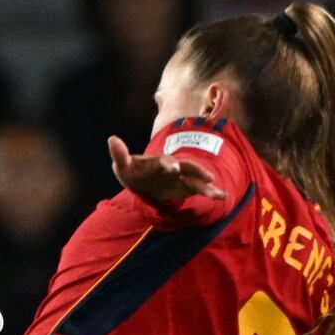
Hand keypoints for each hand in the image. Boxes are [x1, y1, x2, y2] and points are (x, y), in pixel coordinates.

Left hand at [108, 135, 226, 206]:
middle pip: (187, 167)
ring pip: (197, 179)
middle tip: (207, 177)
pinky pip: (201, 189)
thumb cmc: (133, 172)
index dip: (167, 164)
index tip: (171, 167)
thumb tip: (112, 138)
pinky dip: (212, 192)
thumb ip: (120, 155)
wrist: (142, 180)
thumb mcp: (123, 166)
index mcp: (158, 161)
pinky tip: (223, 196)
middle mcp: (174, 167)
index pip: (164, 161)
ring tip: (218, 190)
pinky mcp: (187, 187)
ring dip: (207, 183)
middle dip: (195, 171)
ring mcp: (182, 177)